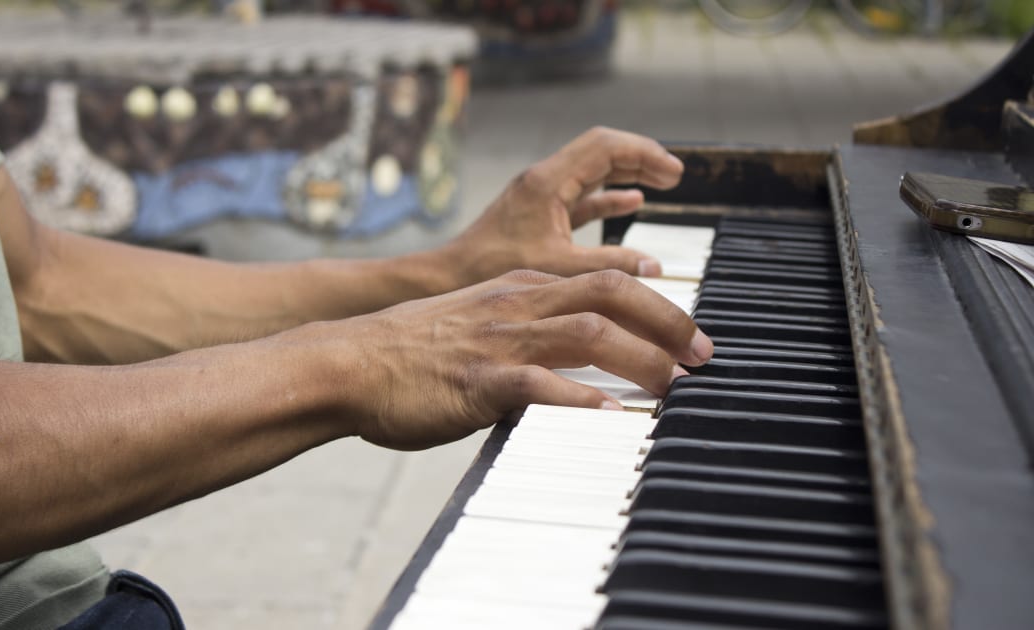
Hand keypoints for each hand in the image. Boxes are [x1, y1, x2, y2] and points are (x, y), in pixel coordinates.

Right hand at [303, 268, 712, 450]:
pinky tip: (611, 417)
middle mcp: (517, 304)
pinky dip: (581, 400)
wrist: (347, 362)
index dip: (657, 304)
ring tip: (675, 387)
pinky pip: (539, 386)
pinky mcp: (479, 382)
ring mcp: (499, 341)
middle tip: (704, 355)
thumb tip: (568, 366)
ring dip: (641, 359)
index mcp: (519, 288)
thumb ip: (524, 335)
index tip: (688, 334)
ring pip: (588, 332)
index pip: (604, 280)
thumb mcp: (475, 325)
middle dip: (668, 321)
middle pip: (611, 292)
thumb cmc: (409, 352)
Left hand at [442, 127, 684, 285]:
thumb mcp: (557, 268)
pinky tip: (631, 204)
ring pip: (592, 173)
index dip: (645, 154)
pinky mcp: (537, 215)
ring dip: (627, 176)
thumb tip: (653, 266)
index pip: (605, 147)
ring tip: (662, 184)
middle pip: (602, 153)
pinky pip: (581, 197)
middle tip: (675, 176)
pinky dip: (608, 197)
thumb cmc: (488, 269)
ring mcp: (540, 197)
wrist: (445, 276)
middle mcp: (543, 181)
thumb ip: (608, 265)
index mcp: (547, 181)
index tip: (675, 172)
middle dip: (641, 160)